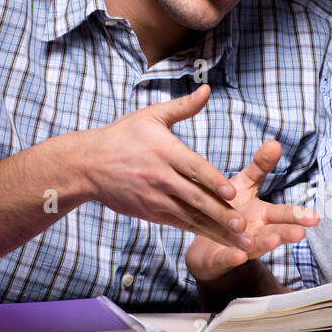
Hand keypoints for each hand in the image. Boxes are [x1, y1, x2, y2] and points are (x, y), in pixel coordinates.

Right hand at [76, 84, 250, 251]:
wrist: (88, 165)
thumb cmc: (122, 136)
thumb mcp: (151, 115)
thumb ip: (183, 107)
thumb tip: (207, 90)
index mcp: (165, 152)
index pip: (194, 168)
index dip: (214, 181)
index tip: (232, 193)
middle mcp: (161, 177)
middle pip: (196, 198)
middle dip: (220, 214)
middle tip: (243, 227)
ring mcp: (155, 198)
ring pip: (191, 216)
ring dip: (216, 229)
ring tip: (239, 242)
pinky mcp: (150, 212)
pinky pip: (179, 224)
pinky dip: (199, 231)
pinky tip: (219, 239)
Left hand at [185, 138, 319, 281]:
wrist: (204, 238)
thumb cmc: (229, 207)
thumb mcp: (244, 184)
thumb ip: (260, 167)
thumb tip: (275, 142)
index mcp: (263, 215)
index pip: (283, 215)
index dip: (298, 216)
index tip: (316, 218)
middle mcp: (255, 233)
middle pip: (274, 233)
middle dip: (287, 233)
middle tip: (301, 232)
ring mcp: (239, 247)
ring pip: (253, 247)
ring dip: (264, 244)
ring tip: (274, 240)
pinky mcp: (219, 258)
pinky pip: (226, 258)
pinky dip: (232, 258)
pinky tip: (239, 256)